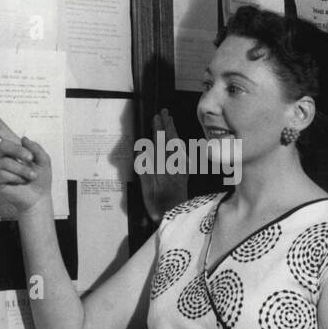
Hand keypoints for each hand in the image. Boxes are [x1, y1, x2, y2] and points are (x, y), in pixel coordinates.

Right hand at [0, 104, 51, 219]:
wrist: (38, 198)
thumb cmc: (40, 179)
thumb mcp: (44, 160)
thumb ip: (36, 148)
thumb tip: (23, 139)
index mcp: (15, 148)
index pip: (1, 130)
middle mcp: (4, 156)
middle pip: (4, 144)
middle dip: (19, 152)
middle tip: (31, 160)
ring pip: (7, 162)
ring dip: (23, 170)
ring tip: (30, 177)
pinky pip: (5, 174)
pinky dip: (17, 178)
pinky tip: (20, 184)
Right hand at [139, 107, 187, 221]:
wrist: (176, 217)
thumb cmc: (158, 205)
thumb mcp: (147, 188)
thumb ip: (145, 168)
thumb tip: (142, 148)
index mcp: (164, 165)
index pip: (160, 142)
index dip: (158, 129)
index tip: (156, 117)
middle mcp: (174, 164)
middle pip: (171, 140)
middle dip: (168, 125)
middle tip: (165, 111)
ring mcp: (180, 168)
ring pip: (177, 145)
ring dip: (174, 132)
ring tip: (170, 120)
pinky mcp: (184, 173)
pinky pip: (182, 153)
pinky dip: (178, 144)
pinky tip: (177, 141)